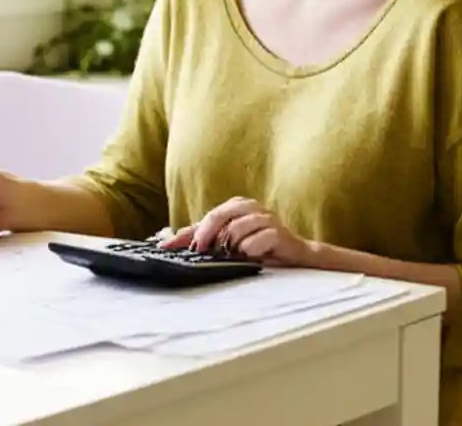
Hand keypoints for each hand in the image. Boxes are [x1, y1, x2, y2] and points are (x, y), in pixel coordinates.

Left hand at [157, 197, 315, 265]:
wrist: (295, 255)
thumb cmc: (259, 246)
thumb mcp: (229, 241)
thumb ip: (204, 238)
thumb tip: (169, 242)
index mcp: (237, 206)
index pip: (206, 217)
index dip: (185, 234)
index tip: (166, 247)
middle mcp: (249, 207)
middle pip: (218, 216)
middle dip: (206, 236)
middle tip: (200, 251)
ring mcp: (265, 217)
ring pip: (235, 230)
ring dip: (233, 247)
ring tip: (238, 254)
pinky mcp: (278, 232)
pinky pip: (254, 242)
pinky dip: (250, 251)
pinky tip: (253, 255)